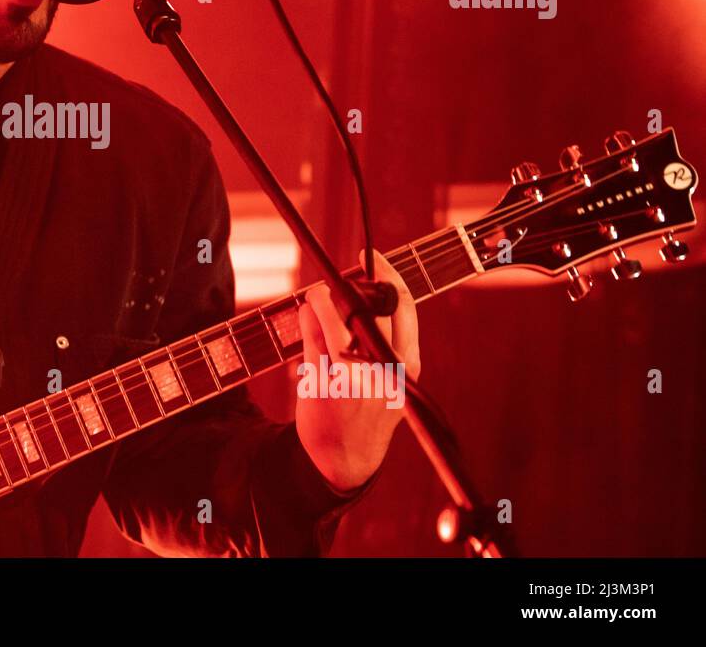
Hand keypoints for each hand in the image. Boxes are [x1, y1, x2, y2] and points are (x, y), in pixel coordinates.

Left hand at [295, 249, 420, 491]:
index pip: (404, 307)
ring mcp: (353, 376)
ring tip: (318, 296)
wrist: (345, 459)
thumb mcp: (395, 381)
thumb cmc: (370, 412)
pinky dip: (308, 318)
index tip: (372, 256)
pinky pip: (312, 337)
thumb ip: (392, 343)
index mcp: (409, 366)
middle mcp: (384, 370)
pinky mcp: (323, 383)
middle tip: (338, 279)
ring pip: (336, 318)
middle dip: (350, 287)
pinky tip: (306, 313)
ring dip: (323, 299)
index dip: (388, 274)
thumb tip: (371, 293)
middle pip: (368, 308)